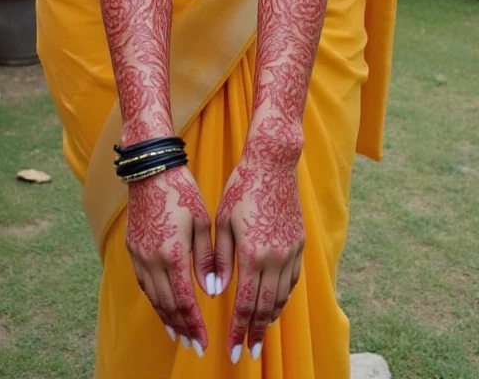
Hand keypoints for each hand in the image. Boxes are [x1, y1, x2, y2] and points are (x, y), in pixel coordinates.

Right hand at [126, 166, 214, 356]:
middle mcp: (152, 259)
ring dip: (165, 318)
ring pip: (152, 297)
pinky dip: (154, 299)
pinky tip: (162, 306)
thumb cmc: (182, 190)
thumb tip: (212, 290)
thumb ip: (206, 258)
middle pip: (166, 305)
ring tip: (178, 334)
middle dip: (181, 327)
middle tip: (193, 345)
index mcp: (172, 253)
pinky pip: (142, 283)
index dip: (194, 324)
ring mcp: (139, 255)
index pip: (184, 300)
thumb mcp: (201, 221)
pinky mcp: (132, 248)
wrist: (150, 169)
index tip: (204, 342)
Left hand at [214, 119, 304, 362]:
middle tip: (247, 352)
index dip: (238, 329)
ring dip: (271, 318)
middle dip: (256, 332)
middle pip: (266, 307)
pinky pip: (293, 279)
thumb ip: (220, 258)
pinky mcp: (299, 243)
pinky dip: (284, 297)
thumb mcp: (223, 221)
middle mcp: (276, 257)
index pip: (246, 303)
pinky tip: (276, 303)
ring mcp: (291, 251)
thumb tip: (215, 291)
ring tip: (261, 333)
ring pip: (282, 296)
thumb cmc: (242, 187)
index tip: (232, 349)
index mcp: (253, 253)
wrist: (273, 163)